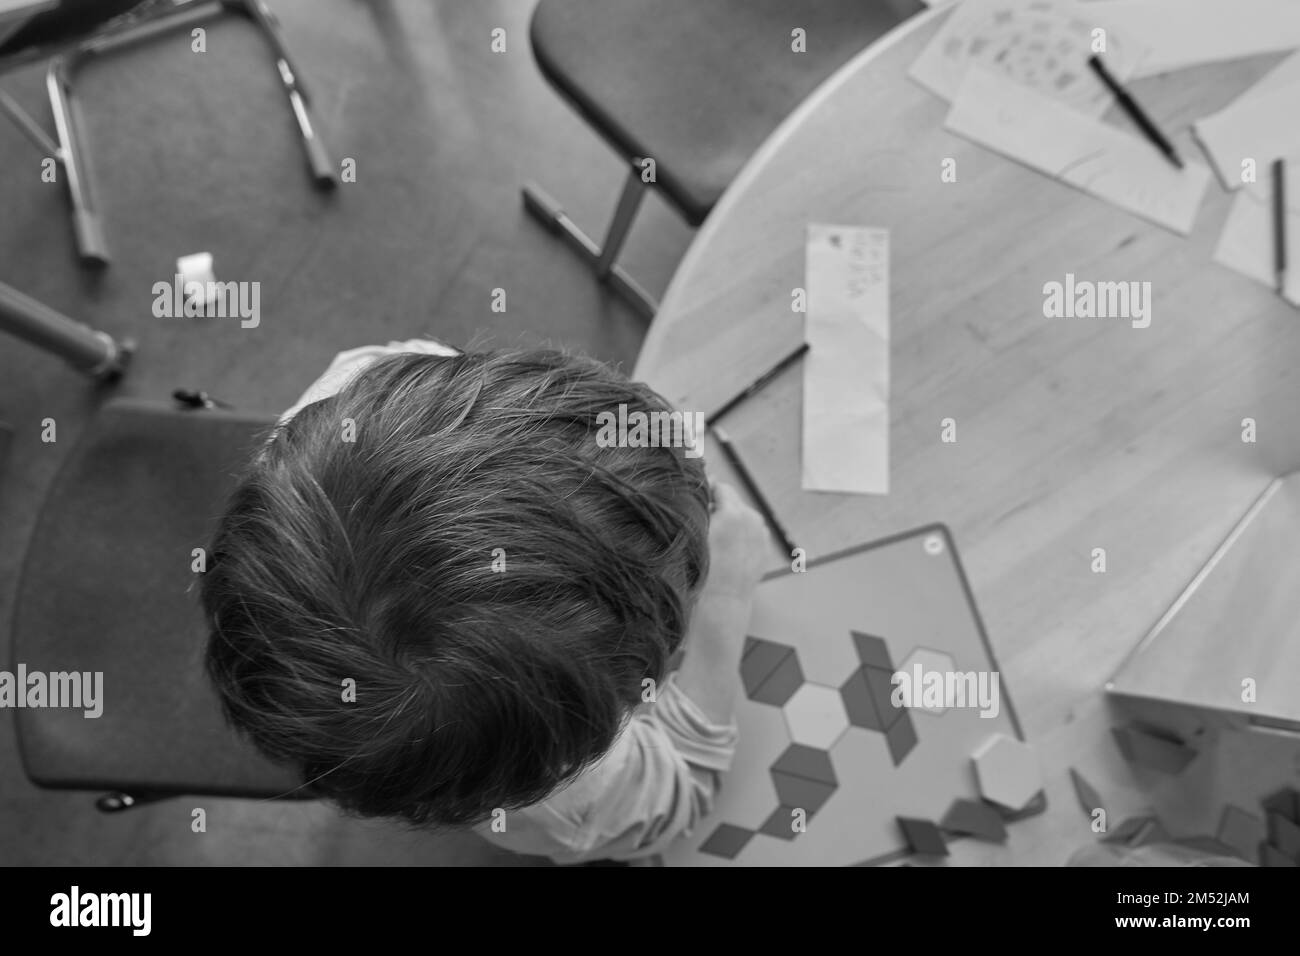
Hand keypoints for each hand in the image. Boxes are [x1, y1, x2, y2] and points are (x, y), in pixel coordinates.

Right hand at [699, 479, 770, 601]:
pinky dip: (740, 534)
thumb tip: (708, 477)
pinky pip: (750, 532)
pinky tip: (726, 549)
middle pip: (733, 500)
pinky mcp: (764, 548)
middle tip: (701, 520)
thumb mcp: (695, 532)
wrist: (721, 602)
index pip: (720, 487)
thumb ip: (701, 503)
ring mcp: (761, 534)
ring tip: (714, 538)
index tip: (695, 498)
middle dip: (718, 506)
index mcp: (734, 512)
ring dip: (730, 520)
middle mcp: (752, 519)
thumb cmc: (702, 569)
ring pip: (742, 516)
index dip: (706, 491)